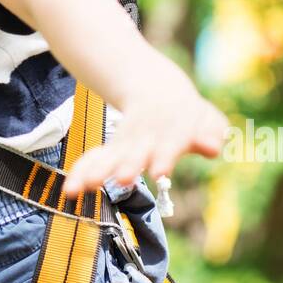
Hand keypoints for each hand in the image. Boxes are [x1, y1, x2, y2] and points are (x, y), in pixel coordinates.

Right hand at [61, 64, 229, 197]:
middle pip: (134, 153)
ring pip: (107, 157)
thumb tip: (214, 147)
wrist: (159, 91)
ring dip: (95, 172)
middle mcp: (145, 140)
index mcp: (171, 134)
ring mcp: (126, 145)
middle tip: (121, 178)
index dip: (164, 157)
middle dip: (127, 165)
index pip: (168, 146)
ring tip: (79, 188)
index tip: (160, 171)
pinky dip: (81, 173)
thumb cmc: (189, 115)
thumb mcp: (207, 119)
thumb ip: (211, 133)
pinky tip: (68, 191)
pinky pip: (93, 161)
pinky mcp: (113, 152)